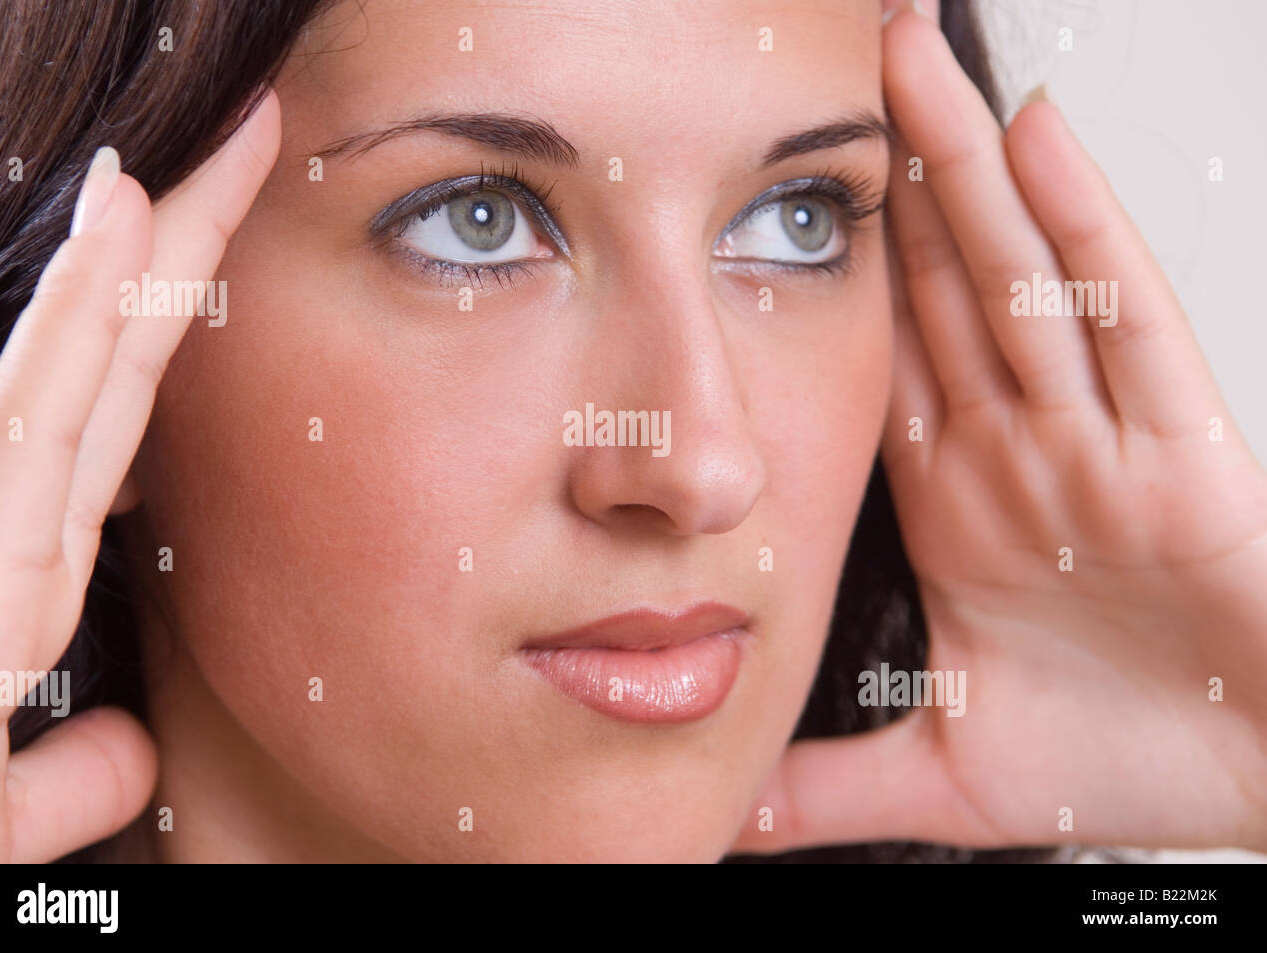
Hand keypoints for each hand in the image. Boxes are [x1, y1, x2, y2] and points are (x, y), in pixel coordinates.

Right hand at [0, 91, 281, 861]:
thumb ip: (65, 773)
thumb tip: (129, 745)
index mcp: (12, 595)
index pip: (113, 431)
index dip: (166, 331)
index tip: (217, 246)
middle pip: (100, 378)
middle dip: (171, 257)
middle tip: (240, 142)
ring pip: (58, 377)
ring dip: (120, 260)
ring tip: (174, 155)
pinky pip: (13, 434)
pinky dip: (59, 333)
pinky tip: (109, 246)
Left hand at [733, 9, 1266, 855]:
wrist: (1260, 779)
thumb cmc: (1129, 756)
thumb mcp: (944, 776)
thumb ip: (826, 786)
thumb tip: (724, 812)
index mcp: (958, 503)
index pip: (880, 361)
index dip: (834, 278)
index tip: (773, 201)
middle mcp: (1020, 450)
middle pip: (944, 287)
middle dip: (895, 180)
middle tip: (839, 72)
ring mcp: (1096, 439)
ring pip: (1020, 279)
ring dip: (966, 170)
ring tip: (914, 63)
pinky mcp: (1178, 451)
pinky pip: (1128, 321)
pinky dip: (1086, 230)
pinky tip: (1041, 142)